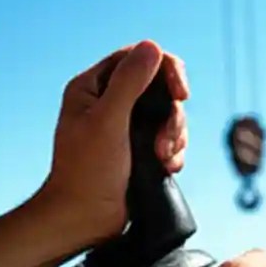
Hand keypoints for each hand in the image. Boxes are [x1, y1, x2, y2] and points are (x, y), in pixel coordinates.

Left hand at [36, 40, 189, 247]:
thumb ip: (129, 82)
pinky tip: (168, 167)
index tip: (181, 95)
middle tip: (169, 139)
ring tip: (164, 158)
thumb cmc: (87, 171)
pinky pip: (170, 136)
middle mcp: (109, 101)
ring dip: (175, 135)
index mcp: (92, 87)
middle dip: (172, 113)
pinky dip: (175, 150)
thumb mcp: (108, 121)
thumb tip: (153, 47)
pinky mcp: (140, 146)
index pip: (137, 58)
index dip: (165, 69)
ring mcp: (126, 125)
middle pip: (160, 85)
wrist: (84, 219)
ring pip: (169, 113)